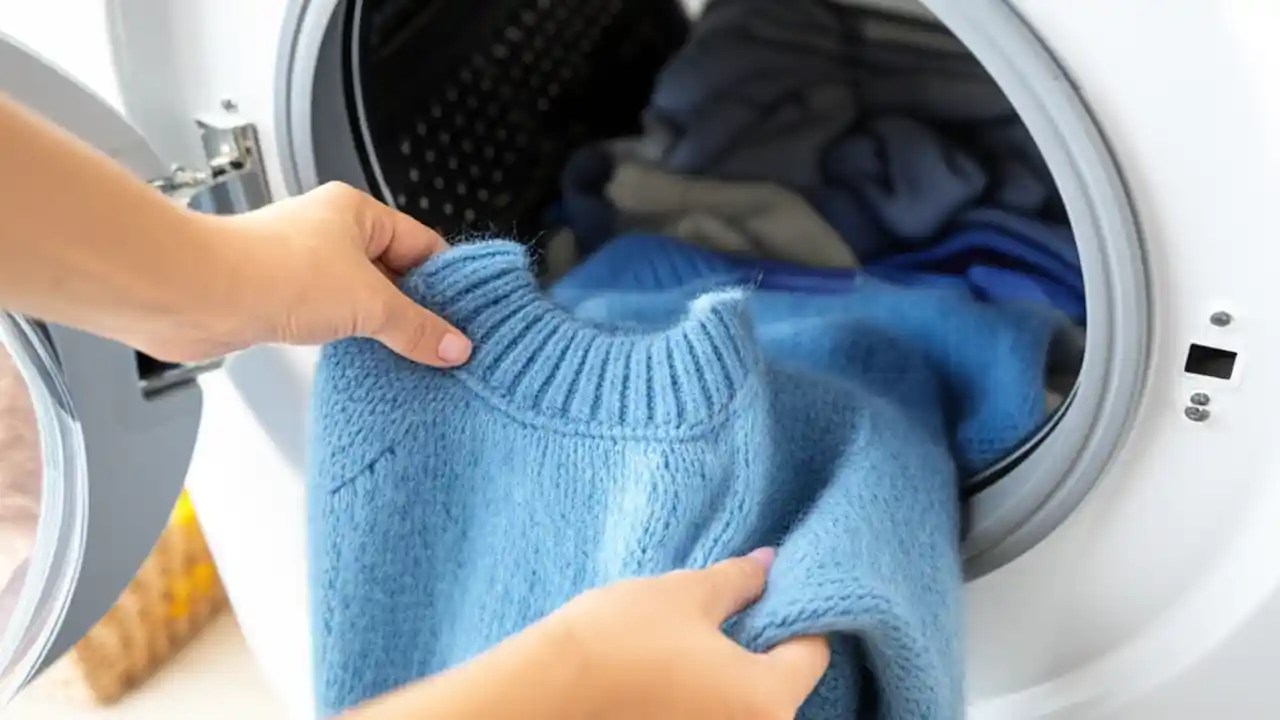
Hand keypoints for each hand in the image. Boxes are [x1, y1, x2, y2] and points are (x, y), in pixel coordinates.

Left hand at [166, 182, 471, 366]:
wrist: (195, 294)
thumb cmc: (269, 272)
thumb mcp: (367, 302)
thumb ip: (415, 327)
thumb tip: (453, 345)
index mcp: (357, 212)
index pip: (423, 245)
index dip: (446, 284)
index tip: (465, 320)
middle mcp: (330, 233)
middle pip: (393, 273)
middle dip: (414, 310)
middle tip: (441, 345)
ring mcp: (304, 266)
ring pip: (360, 298)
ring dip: (378, 327)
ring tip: (405, 357)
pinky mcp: (280, 298)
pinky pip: (330, 318)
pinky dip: (348, 338)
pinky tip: (360, 359)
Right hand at [344, 549, 829, 719]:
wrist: (539, 699)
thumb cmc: (614, 640)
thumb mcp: (683, 595)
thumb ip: (738, 582)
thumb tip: (771, 564)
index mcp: (767, 699)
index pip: (812, 653)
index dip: (796, 616)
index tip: (771, 594)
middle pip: (780, 688)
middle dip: (759, 650)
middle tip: (728, 614)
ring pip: (742, 708)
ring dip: (727, 680)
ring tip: (689, 645)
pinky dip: (699, 703)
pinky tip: (666, 678)